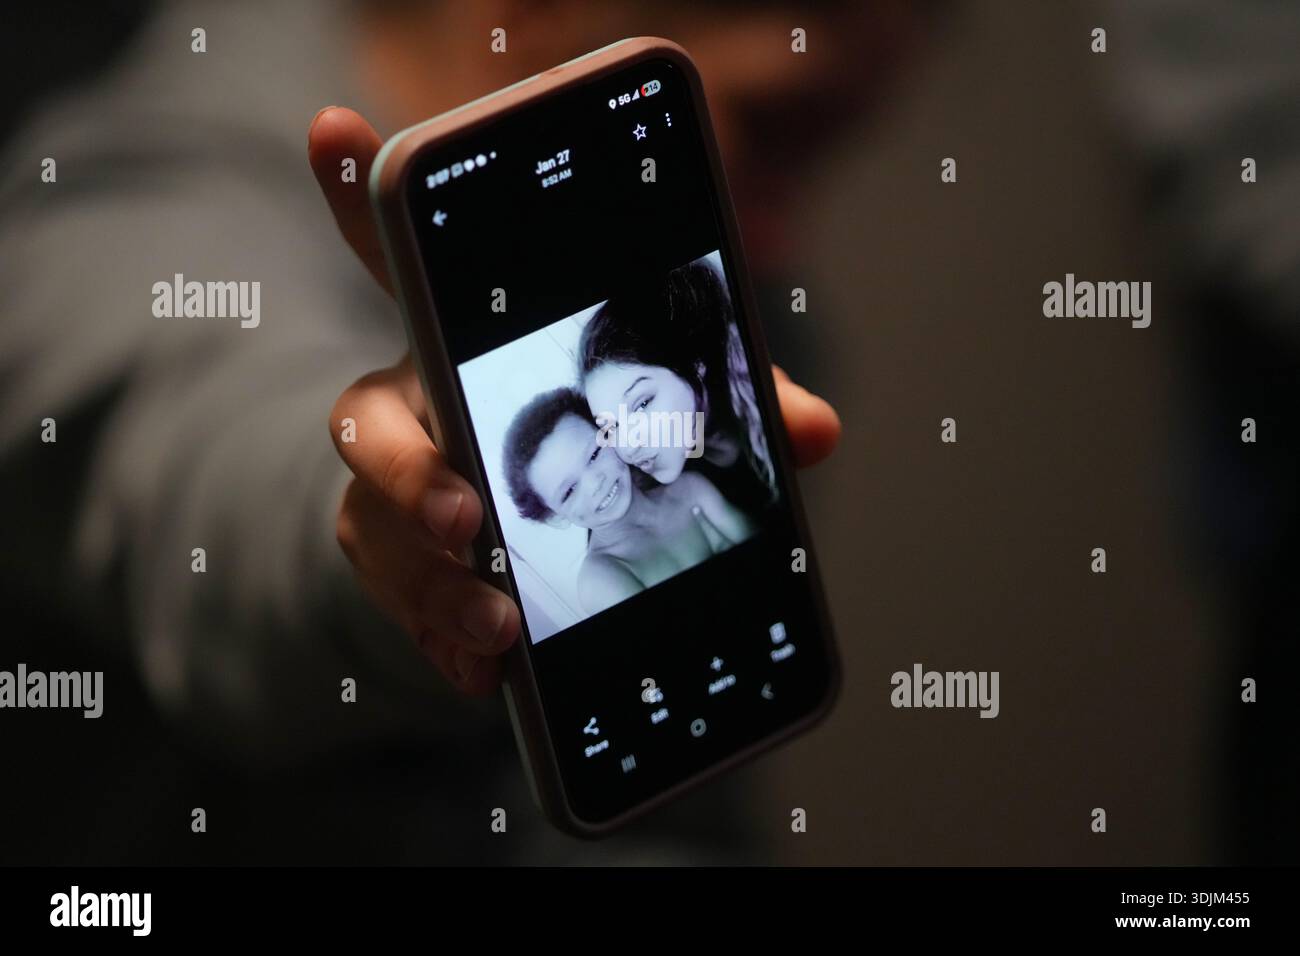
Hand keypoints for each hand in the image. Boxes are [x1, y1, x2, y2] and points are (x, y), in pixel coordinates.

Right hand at [307, 106, 841, 694]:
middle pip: (368, 426)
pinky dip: (442, 642)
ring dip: (437, 584)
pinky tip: (484, 673)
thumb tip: (816, 432)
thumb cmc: (575, 443)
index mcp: (459, 345)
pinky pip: (398, 606)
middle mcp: (407, 408)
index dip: (360, 192)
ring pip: (378, 532)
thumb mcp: (651, 415)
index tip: (337, 127)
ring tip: (500, 630)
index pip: (399, 259)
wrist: (498, 537)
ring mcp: (390, 495)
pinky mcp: (393, 570)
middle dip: (412, 474)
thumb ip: (725, 408)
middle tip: (471, 519)